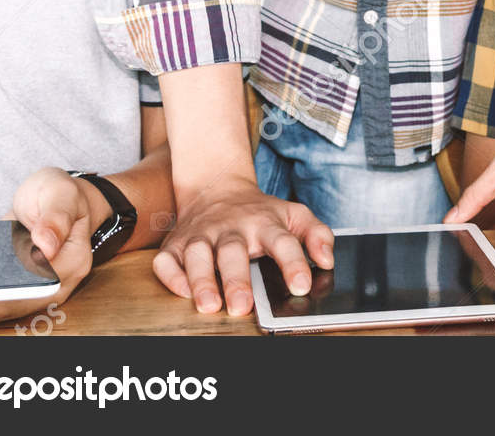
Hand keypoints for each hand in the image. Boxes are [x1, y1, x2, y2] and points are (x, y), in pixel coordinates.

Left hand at [0, 167, 96, 326]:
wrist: (60, 199)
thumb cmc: (62, 193)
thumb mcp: (61, 193)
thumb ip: (57, 218)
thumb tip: (47, 246)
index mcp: (70, 264)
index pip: (26, 289)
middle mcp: (53, 285)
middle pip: (2, 306)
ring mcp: (31, 289)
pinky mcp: (12, 286)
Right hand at [153, 174, 333, 315]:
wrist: (216, 189)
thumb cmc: (259, 212)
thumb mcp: (294, 214)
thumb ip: (317, 235)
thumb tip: (327, 261)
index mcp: (265, 223)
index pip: (282, 241)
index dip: (292, 263)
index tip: (300, 286)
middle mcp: (232, 229)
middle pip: (234, 251)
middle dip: (237, 279)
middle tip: (243, 306)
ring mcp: (202, 235)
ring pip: (197, 255)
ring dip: (201, 280)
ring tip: (209, 305)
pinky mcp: (176, 244)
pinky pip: (167, 260)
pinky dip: (172, 276)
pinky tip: (183, 291)